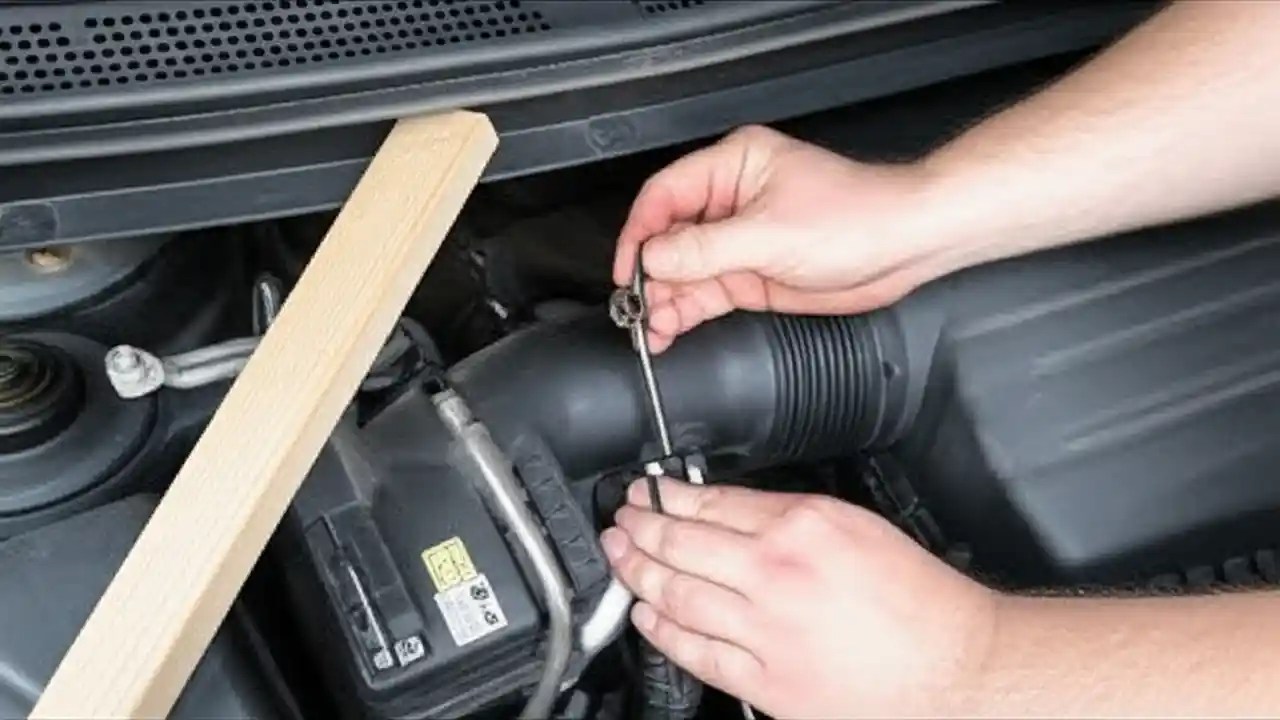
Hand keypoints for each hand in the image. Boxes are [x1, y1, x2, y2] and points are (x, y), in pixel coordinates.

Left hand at [600, 479, 996, 717]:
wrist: (955, 668)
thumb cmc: (920, 602)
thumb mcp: (855, 527)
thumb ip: (790, 514)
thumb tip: (732, 510)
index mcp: (801, 526)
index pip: (711, 502)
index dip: (667, 495)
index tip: (649, 492)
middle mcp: (776, 574)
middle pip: (681, 544)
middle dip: (639, 529)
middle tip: (619, 522)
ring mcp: (765, 631)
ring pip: (677, 595)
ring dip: (638, 574)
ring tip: (621, 559)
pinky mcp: (765, 682)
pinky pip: (696, 652)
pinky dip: (662, 632)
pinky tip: (646, 616)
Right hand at [612, 125, 956, 351]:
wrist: (905, 246)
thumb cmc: (857, 217)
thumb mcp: (770, 234)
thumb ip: (706, 249)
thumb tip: (654, 259)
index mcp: (733, 165)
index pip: (664, 195)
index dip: (640, 234)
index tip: (628, 270)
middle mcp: (731, 200)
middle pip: (669, 237)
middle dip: (650, 275)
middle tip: (635, 308)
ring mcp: (740, 239)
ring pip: (685, 271)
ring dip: (666, 300)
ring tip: (651, 329)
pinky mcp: (752, 273)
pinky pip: (707, 292)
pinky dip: (687, 311)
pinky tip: (670, 328)